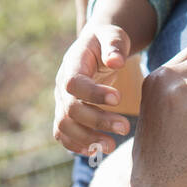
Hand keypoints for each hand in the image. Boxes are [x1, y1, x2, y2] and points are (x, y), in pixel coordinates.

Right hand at [54, 21, 133, 155]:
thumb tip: (116, 62)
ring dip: (87, 139)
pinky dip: (77, 145)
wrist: (95, 48)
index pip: (74, 83)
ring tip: (112, 146)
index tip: (118, 99)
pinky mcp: (66, 113)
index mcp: (72, 64)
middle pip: (70, 109)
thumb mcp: (113, 35)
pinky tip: (97, 151)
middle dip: (97, 121)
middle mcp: (61, 85)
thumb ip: (114, 46)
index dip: (93, 94)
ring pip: (64, 126)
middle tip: (125, 127)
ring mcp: (61, 101)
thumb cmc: (106, 41)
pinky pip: (63, 134)